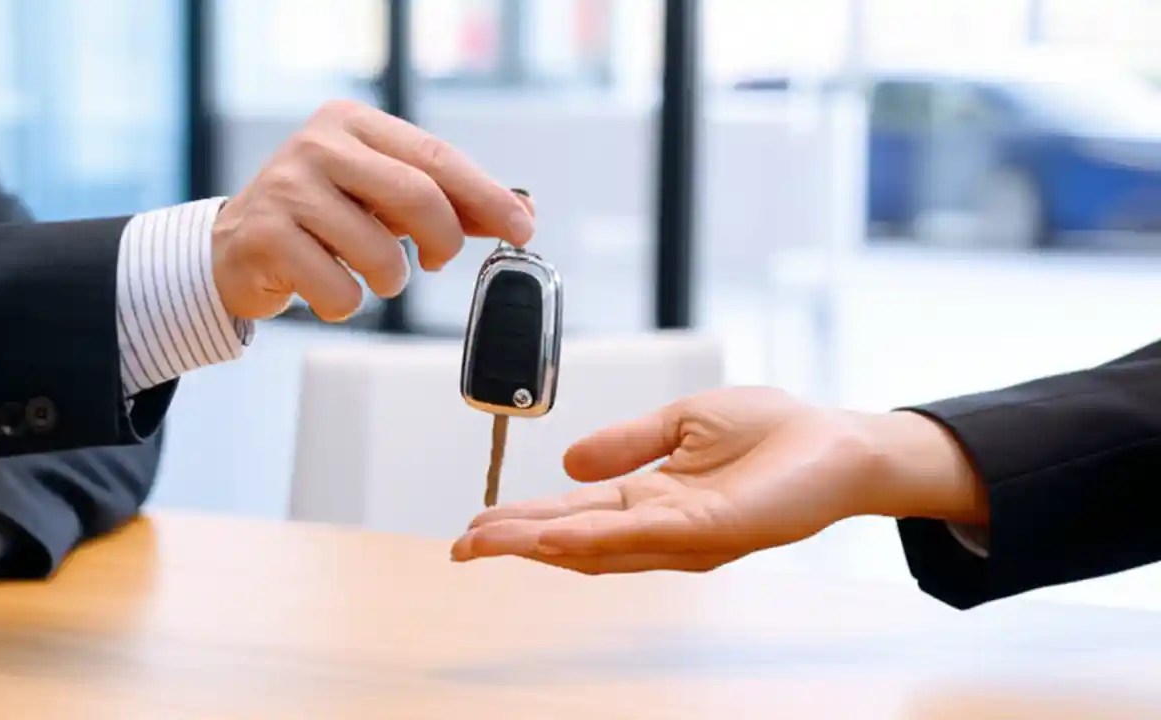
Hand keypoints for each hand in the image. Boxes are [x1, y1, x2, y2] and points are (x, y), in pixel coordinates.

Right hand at [212, 99, 535, 320]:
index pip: (435, 157)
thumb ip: (449, 203)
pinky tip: (323, 285)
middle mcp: (316, 146)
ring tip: (364, 271)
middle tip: (439, 260)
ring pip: (381, 255)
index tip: (521, 226)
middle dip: (443, 240)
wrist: (234, 249)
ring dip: (388, 280)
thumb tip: (520, 211)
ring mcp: (286, 189)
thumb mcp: (384, 199)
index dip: (485, 195)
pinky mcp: (263, 238)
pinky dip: (344, 303)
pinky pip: (341, 292)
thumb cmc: (321, 218)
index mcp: (352, 123)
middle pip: (416, 197)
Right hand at [451, 387, 988, 573]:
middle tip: (463, 547)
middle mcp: (660, 524)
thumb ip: (625, 442)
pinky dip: (596, 538)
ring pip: (599, 546)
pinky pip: (646, 536)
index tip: (475, 526)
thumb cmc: (773, 431)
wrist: (837, 440)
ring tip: (491, 543)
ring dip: (541, 546)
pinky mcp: (715, 530)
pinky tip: (556, 537)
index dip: (522, 519)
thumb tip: (568, 464)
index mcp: (650, 495)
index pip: (572, 512)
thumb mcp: (681, 420)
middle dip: (516, 543)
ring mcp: (685, 534)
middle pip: (573, 538)